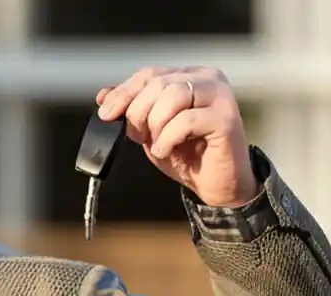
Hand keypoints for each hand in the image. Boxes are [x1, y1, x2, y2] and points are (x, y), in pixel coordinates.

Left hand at [96, 66, 258, 207]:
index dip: (124, 92)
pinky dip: (168, 138)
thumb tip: (103, 95)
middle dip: (138, 112)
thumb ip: (131, 110)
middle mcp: (207, 79)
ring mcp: (220, 96)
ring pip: (173, 95)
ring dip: (155, 124)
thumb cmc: (187, 156)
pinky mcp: (226, 118)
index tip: (106, 113)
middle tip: (137, 136)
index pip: (150, 74)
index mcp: (189, 77)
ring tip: (156, 144)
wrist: (216, 186)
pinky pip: (186, 119)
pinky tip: (167, 151)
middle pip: (159, 83)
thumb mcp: (151, 131)